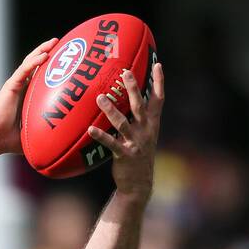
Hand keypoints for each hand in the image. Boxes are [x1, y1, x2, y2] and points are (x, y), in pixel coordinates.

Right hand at [0, 39, 56, 156]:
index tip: (67, 60)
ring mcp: (16, 85)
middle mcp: (21, 87)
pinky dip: (34, 61)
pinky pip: (24, 70)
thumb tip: (65, 143)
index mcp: (26, 95)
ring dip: (42, 50)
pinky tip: (45, 55)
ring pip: (30, 62)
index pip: (41, 76)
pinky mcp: (11, 86)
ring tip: (55, 41)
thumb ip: (47, 133)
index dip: (52, 67)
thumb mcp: (35, 133)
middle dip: (49, 51)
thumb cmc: (9, 139)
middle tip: (64, 43)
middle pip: (36, 64)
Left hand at [89, 63, 164, 201]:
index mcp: (152, 124)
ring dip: (111, 110)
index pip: (158, 99)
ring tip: (99, 97)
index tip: (158, 64)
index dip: (159, 82)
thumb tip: (125, 104)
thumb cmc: (137, 157)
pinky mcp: (124, 154)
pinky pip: (111, 143)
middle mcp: (146, 131)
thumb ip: (137, 121)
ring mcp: (136, 142)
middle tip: (125, 72)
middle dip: (133, 88)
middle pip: (139, 105)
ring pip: (122, 122)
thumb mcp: (143, 137)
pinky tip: (90, 129)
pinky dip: (100, 136)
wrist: (139, 184)